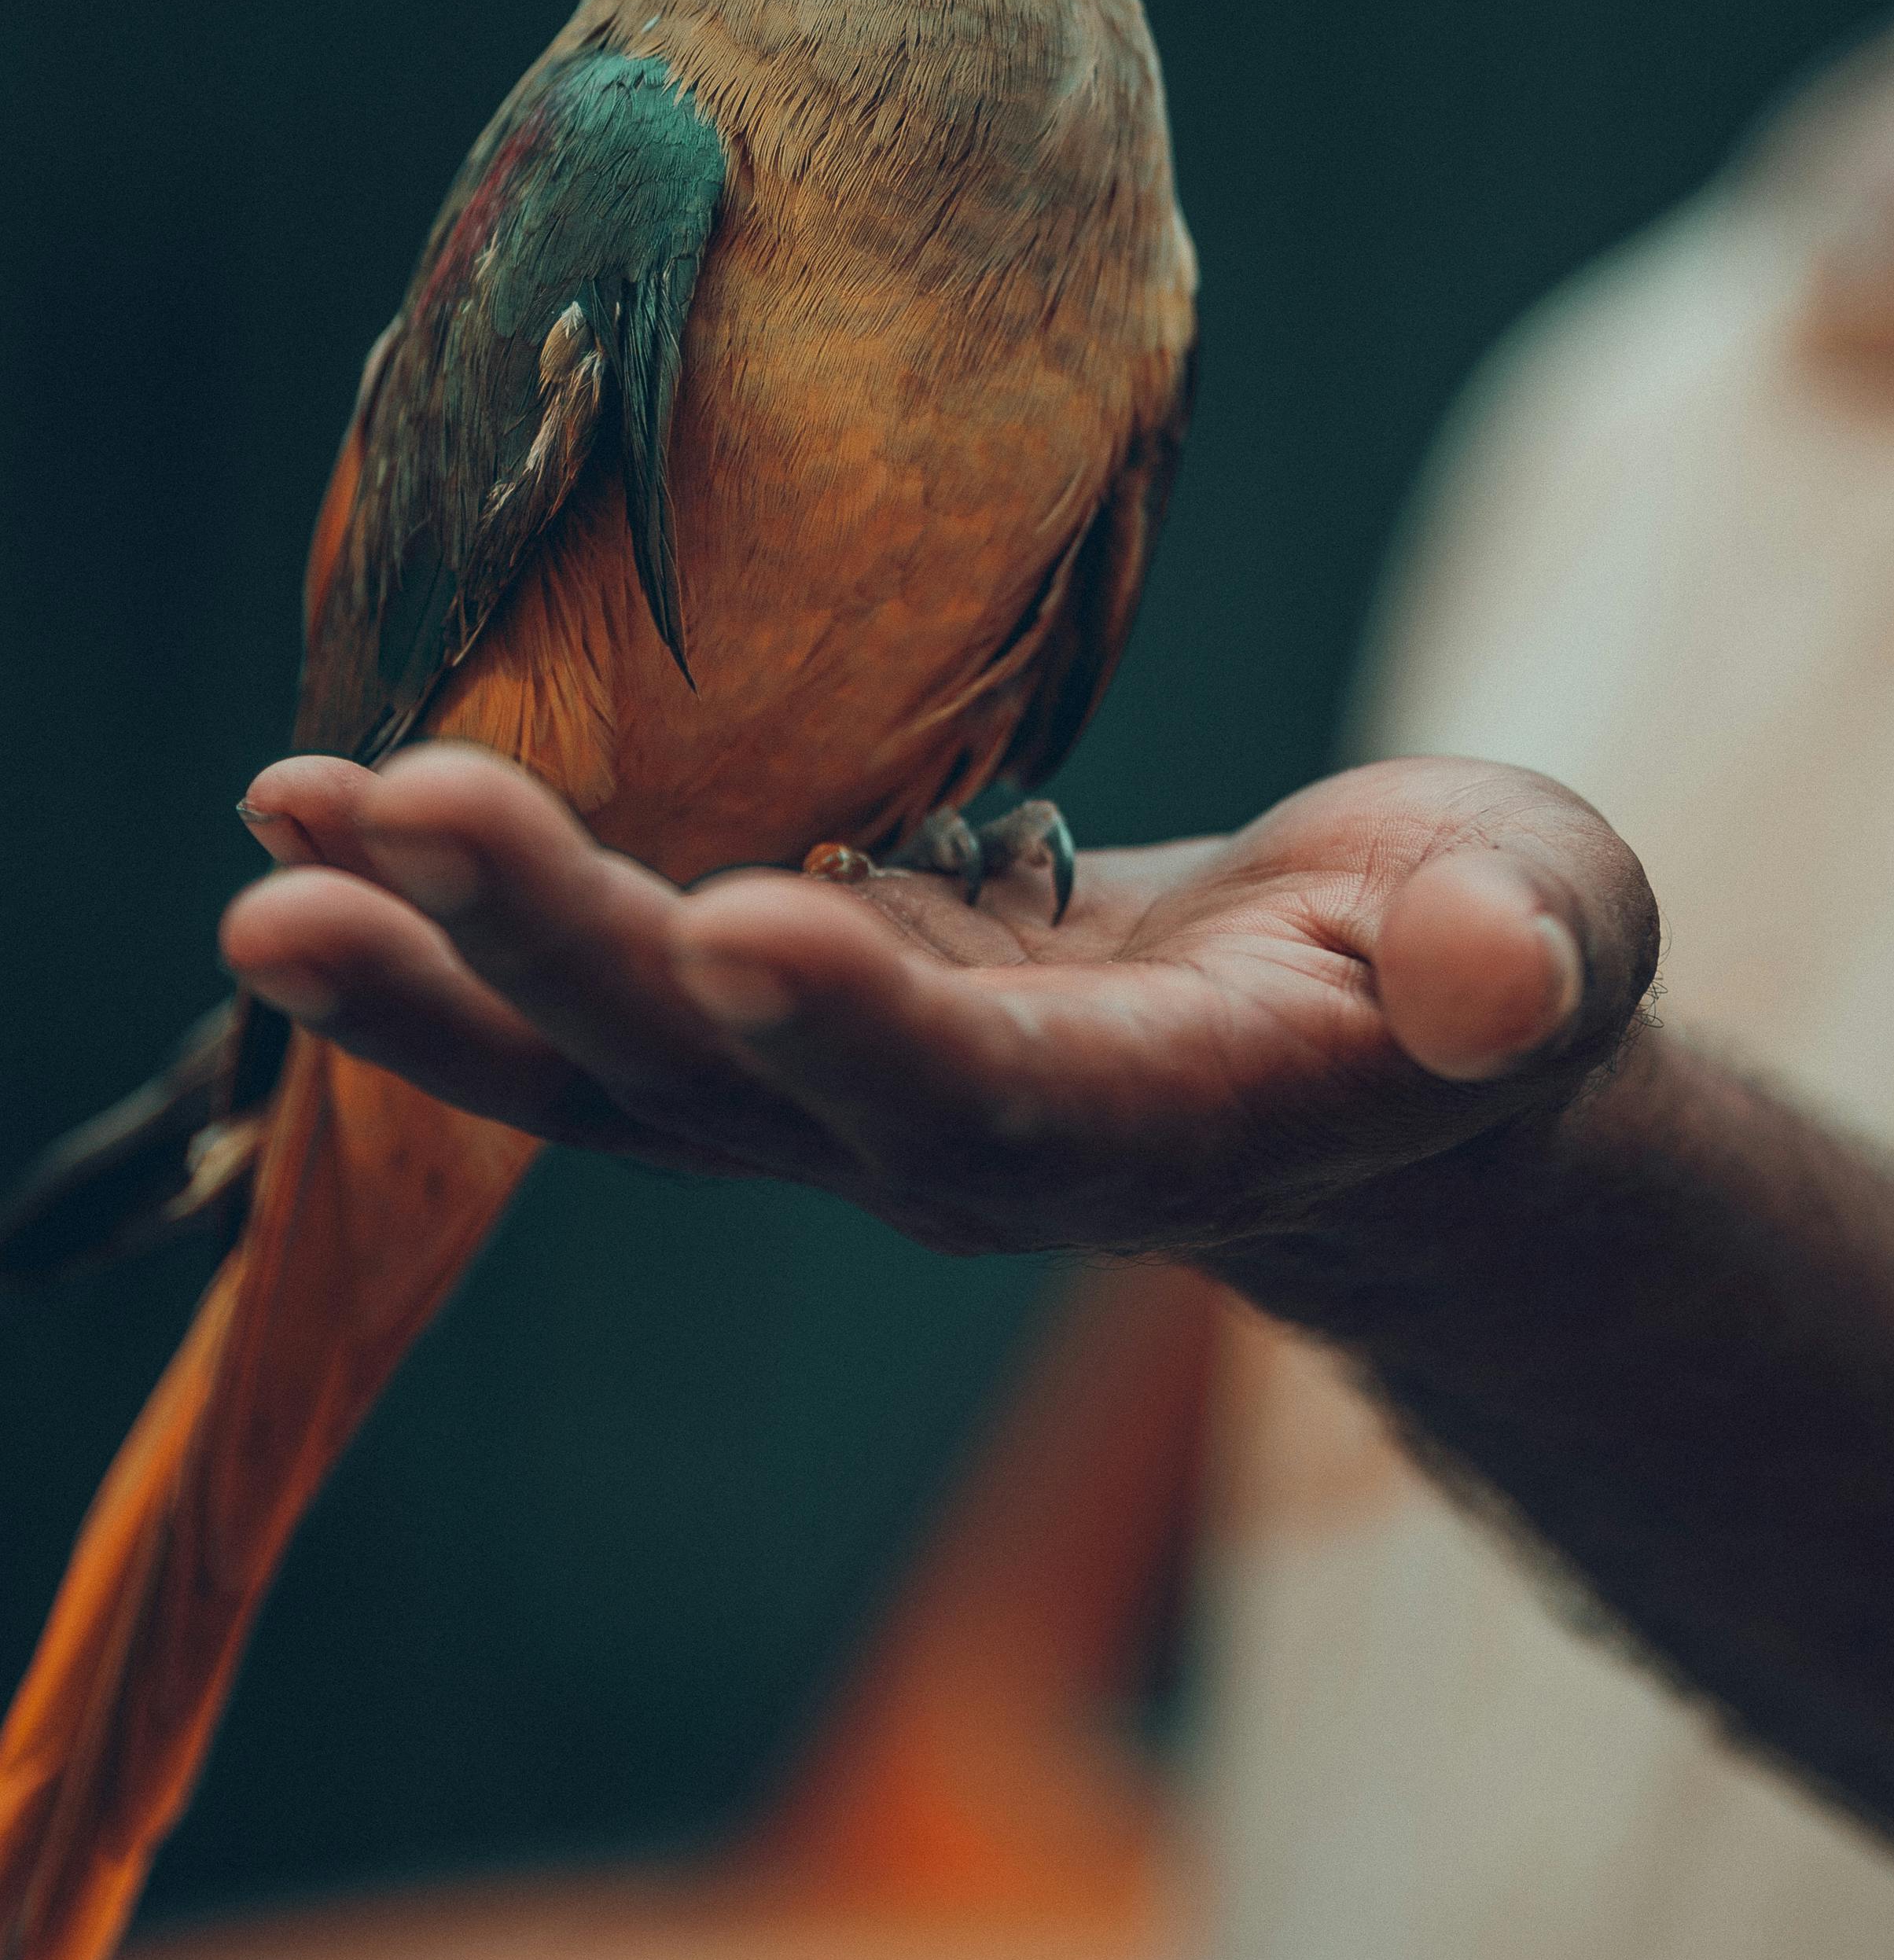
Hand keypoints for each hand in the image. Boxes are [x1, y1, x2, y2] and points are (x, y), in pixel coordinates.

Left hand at [219, 746, 1657, 1258]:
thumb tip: (1501, 975)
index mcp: (1166, 1116)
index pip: (993, 1101)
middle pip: (742, 1080)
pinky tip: (322, 819)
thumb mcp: (1551, 934)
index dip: (866, 1035)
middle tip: (405, 820)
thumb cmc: (1489, 968)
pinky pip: (608, 992)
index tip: (734, 932)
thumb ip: (1521, 956)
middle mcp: (971, 1140)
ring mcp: (861, 1093)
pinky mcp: (803, 1016)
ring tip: (277, 860)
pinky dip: (464, 924)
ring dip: (445, 968)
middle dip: (572, 952)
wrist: (1381, 1046)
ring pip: (624, 1060)